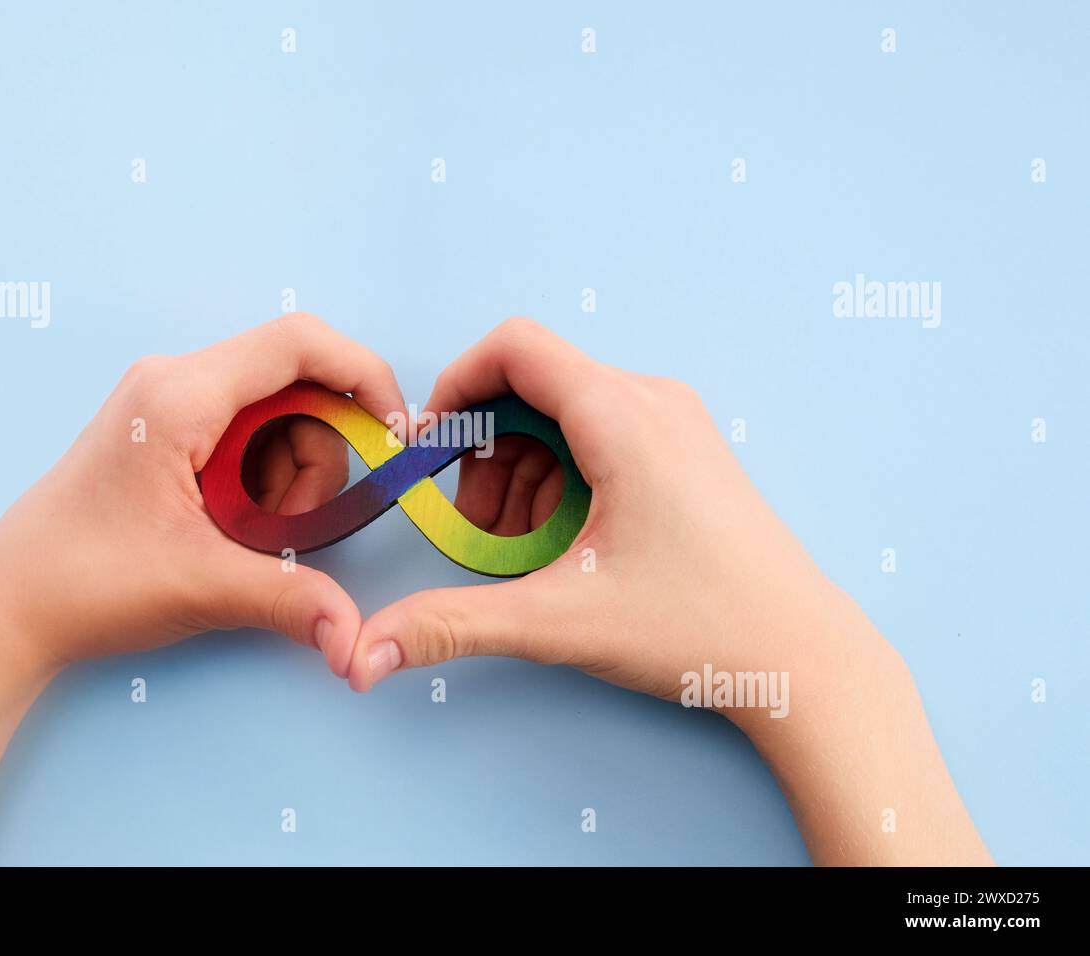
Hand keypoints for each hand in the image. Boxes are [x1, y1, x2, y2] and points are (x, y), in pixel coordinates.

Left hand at [0, 314, 403, 864]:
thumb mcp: (202, 587)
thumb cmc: (85, 583)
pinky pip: (244, 436)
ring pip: (274, 416)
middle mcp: (173, 381)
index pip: (300, 343)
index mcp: (180, 394)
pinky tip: (231, 528)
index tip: (396, 433)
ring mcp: (165, 403)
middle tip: (288, 526)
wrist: (3, 609)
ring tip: (248, 537)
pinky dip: (260, 482)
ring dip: (288, 477)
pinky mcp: (161, 431)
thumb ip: (294, 600)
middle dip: (317, 457)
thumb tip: (359, 641)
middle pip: (296, 387)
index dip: (364, 376)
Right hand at [338, 317, 990, 865]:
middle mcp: (652, 401)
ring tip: (522, 554)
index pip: (514, 347)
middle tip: (478, 532)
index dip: (454, 387)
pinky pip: (599, 438)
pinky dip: (562, 482)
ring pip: (564, 416)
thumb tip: (366, 648)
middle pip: (532, 387)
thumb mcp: (562, 621)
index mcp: (623, 416)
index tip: (429, 451)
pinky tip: (564, 548)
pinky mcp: (686, 453)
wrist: (806, 659)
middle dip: (486, 454)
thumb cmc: (702, 628)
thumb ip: (454, 623)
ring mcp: (676, 424)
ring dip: (521, 476)